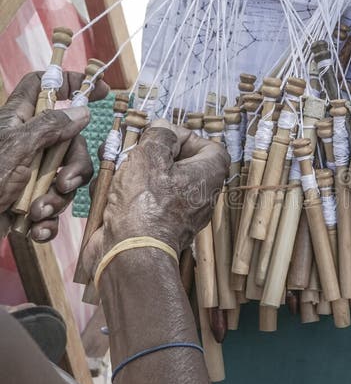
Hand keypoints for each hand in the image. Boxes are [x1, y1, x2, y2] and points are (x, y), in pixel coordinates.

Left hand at [0, 71, 108, 240]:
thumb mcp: (16, 148)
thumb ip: (50, 127)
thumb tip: (82, 111)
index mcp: (19, 120)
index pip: (45, 86)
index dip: (69, 83)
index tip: (98, 92)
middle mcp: (27, 143)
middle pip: (70, 142)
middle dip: (74, 168)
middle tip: (63, 184)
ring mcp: (29, 174)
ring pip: (65, 178)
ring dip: (57, 200)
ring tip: (38, 213)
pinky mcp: (29, 202)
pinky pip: (54, 207)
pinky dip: (49, 222)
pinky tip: (37, 230)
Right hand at [83, 120, 228, 276]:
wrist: (127, 254)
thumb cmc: (144, 205)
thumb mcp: (150, 155)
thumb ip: (160, 135)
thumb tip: (163, 129)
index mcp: (207, 178)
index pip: (212, 148)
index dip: (188, 136)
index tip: (163, 135)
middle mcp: (196, 198)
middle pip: (177, 164)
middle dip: (148, 154)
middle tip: (130, 150)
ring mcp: (174, 215)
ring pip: (153, 182)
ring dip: (129, 172)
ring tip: (112, 169)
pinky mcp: (151, 228)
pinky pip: (140, 203)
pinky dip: (122, 196)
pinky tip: (105, 194)